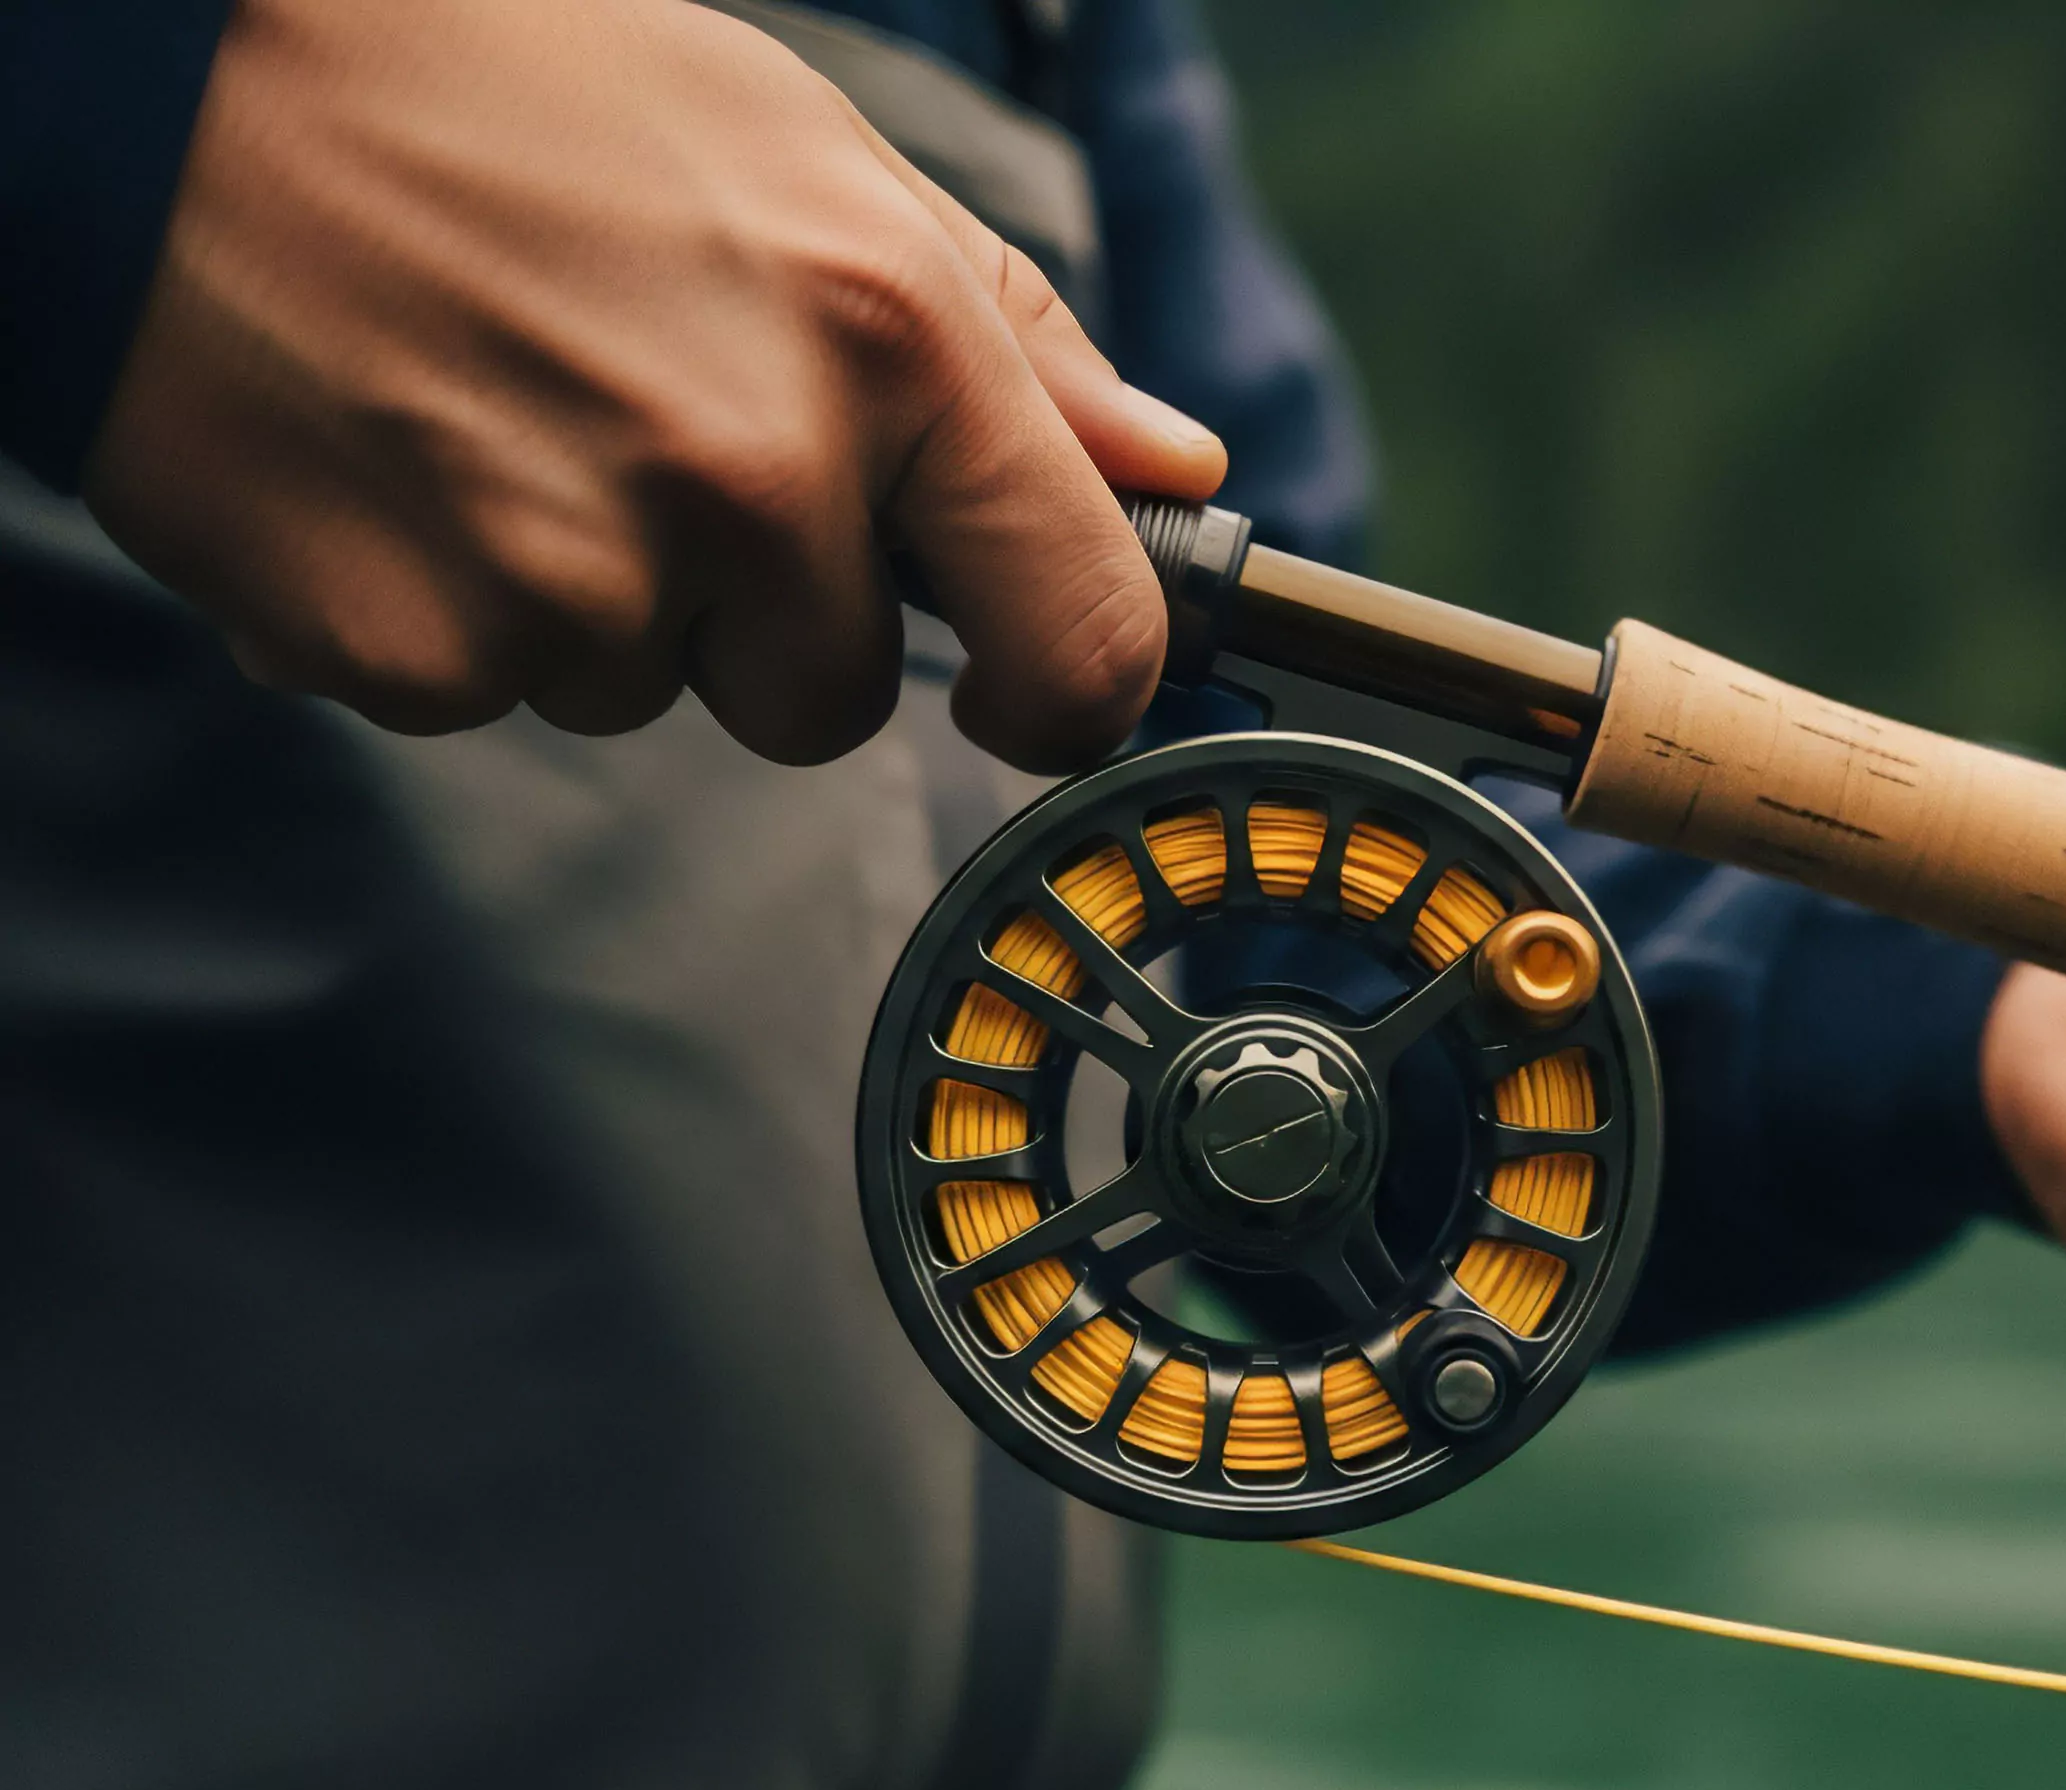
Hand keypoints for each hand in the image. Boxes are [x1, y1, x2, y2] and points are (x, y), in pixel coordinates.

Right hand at [80, 0, 1224, 769]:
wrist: (159, 78)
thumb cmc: (507, 87)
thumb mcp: (808, 156)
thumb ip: (1014, 341)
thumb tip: (1171, 474)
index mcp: (891, 339)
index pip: (1082, 628)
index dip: (1071, 690)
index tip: (1028, 692)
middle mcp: (752, 475)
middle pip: (835, 699)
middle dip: (762, 609)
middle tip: (636, 432)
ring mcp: (575, 578)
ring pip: (649, 694)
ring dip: (595, 596)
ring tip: (492, 409)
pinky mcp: (408, 648)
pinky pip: (486, 695)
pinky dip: (444, 608)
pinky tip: (390, 457)